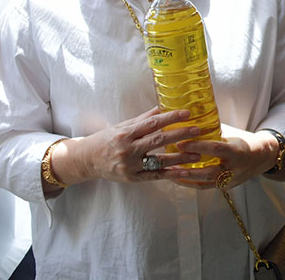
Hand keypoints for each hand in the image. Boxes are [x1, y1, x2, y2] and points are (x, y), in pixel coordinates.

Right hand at [53, 107, 202, 186]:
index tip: (186, 113)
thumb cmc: (107, 140)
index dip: (170, 117)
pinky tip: (185, 172)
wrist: (87, 160)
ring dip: (180, 157)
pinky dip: (171, 174)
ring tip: (197, 153)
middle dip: (180, 134)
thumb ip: (143, 119)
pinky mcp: (132, 178)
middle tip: (197, 129)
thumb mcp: (123, 126)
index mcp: (126, 133)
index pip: (152, 123)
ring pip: (159, 160)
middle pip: (158, 140)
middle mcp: (128, 149)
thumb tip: (162, 107)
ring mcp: (130, 165)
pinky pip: (155, 176)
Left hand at [176, 124, 284, 188]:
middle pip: (209, 171)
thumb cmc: (243, 140)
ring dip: (185, 178)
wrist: (261, 157)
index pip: (216, 149)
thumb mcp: (231, 133)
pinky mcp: (225, 186)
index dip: (198, 147)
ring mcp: (230, 180)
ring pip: (205, 182)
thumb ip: (213, 129)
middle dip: (188, 168)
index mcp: (237, 150)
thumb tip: (190, 119)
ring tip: (168, 172)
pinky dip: (190, 183)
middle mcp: (234, 168)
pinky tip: (177, 178)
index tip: (180, 142)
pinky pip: (205, 187)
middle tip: (170, 162)